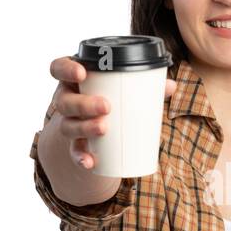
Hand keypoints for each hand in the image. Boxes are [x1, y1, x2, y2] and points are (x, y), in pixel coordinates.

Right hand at [47, 55, 176, 170]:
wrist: (98, 130)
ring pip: (68, 126)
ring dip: (84, 127)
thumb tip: (171, 86)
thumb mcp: (123, 90)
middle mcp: (66, 101)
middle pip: (64, 101)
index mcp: (74, 80)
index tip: (82, 73)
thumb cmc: (112, 99)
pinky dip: (82, 157)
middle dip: (83, 103)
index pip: (58, 68)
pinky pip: (74, 151)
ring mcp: (68, 123)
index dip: (66, 69)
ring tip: (104, 128)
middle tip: (106, 106)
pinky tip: (90, 161)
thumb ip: (145, 86)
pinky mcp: (75, 145)